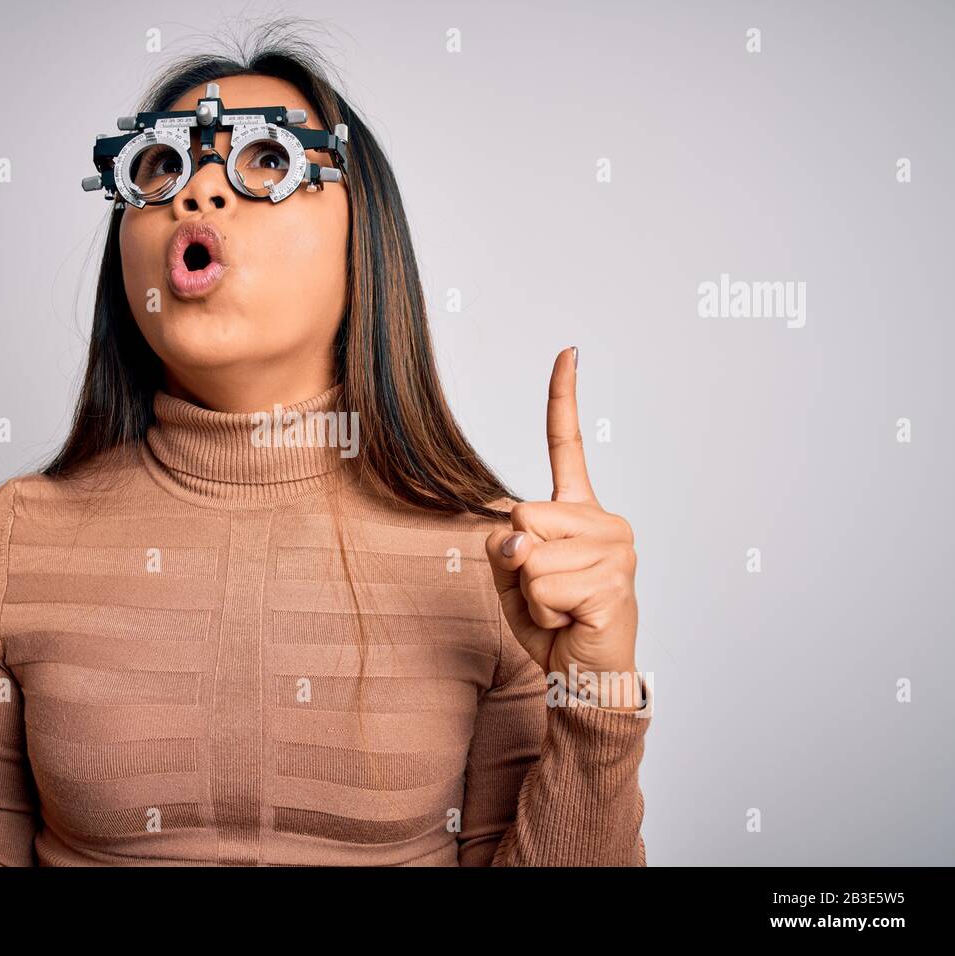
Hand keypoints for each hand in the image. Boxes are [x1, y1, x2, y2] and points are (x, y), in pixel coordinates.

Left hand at [485, 347, 639, 708]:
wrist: (584, 672)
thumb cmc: (551, 620)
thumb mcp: (510, 575)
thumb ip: (503, 545)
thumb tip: (517, 537)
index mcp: (579, 511)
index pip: (565, 446)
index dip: (563, 399)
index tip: (567, 352)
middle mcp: (605, 521)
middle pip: (523, 512)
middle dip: (516, 561)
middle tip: (545, 591)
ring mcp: (615, 551)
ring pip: (530, 556)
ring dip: (529, 593)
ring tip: (560, 609)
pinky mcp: (614, 584)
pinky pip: (543, 585)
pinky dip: (542, 611)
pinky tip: (571, 621)